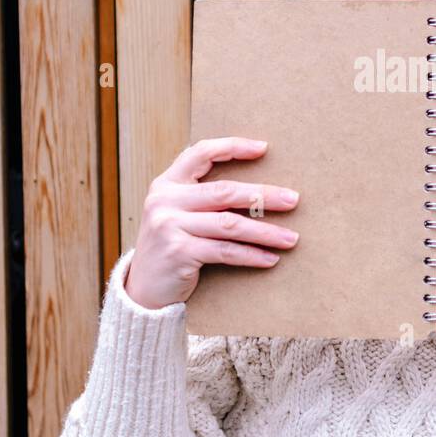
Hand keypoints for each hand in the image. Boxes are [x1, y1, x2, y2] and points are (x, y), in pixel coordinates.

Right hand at [125, 137, 299, 309]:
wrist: (142, 290)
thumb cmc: (171, 246)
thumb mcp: (176, 213)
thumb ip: (200, 196)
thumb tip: (256, 189)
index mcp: (166, 184)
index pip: (200, 153)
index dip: (232, 147)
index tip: (264, 148)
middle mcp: (165, 200)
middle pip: (225, 191)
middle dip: (264, 195)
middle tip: (294, 200)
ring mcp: (169, 226)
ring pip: (230, 224)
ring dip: (266, 232)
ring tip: (291, 238)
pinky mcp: (179, 252)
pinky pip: (226, 251)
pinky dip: (252, 255)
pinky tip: (271, 259)